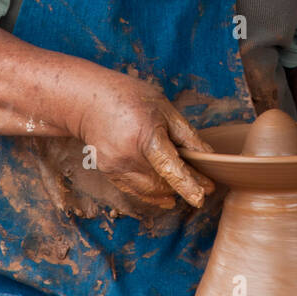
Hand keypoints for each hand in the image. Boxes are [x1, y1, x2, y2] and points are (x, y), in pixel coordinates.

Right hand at [72, 68, 213, 214]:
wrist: (89, 100)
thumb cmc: (131, 98)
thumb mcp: (165, 108)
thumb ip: (186, 135)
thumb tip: (207, 155)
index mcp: (145, 135)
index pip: (169, 166)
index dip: (187, 183)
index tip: (202, 197)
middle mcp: (127, 155)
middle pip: (161, 182)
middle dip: (183, 186)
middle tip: (203, 185)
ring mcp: (115, 166)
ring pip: (149, 190)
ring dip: (169, 191)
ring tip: (184, 186)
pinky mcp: (108, 172)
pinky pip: (134, 190)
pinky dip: (152, 193)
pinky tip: (165, 193)